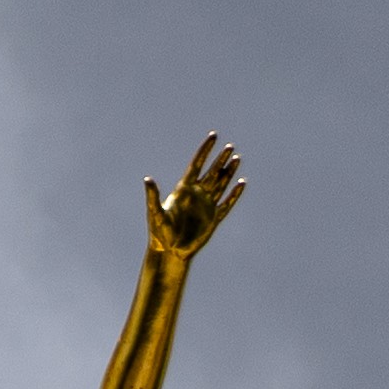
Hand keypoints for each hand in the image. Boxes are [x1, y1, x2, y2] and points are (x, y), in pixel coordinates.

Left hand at [143, 136, 243, 258]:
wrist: (170, 252)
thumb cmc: (159, 233)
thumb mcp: (154, 213)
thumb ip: (152, 196)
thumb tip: (147, 180)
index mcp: (183, 189)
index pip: (197, 164)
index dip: (205, 150)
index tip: (213, 136)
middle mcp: (196, 194)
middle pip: (211, 172)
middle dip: (220, 159)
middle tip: (230, 146)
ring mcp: (206, 206)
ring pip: (220, 184)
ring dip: (228, 172)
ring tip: (237, 159)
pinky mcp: (213, 219)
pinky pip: (227, 204)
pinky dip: (234, 194)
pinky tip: (241, 184)